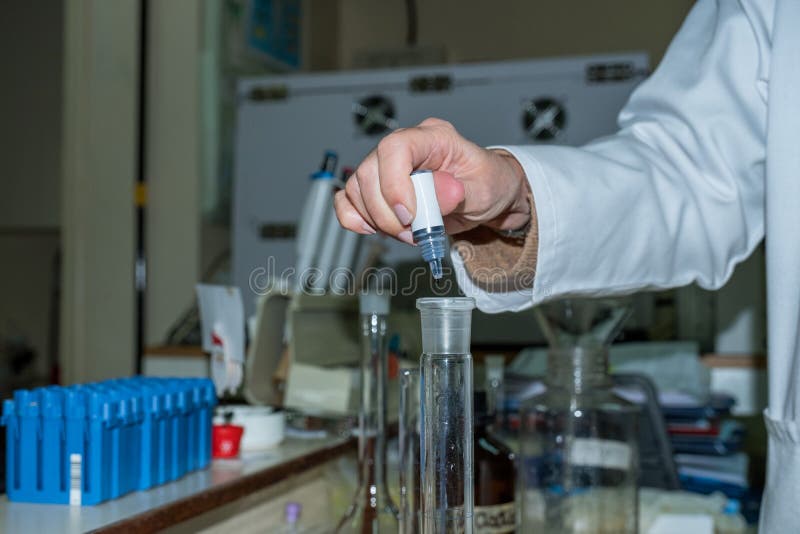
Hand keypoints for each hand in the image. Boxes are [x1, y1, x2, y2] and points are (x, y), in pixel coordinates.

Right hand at [334, 117, 530, 243]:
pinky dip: (356, 219)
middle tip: (414, 231)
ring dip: (378, 221)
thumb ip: (459, 192)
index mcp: (432, 137)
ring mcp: (386, 167)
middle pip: (369, 172)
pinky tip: (378, 229)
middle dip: (388, 213)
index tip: (409, 215)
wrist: (485, 197)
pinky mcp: (376, 189)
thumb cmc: (486, 184)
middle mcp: (404, 146)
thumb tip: (436, 195)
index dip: (394, 184)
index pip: (395, 147)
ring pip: (356, 190)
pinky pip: (347, 201)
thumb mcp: (484, 189)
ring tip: (410, 232)